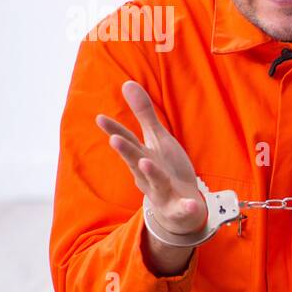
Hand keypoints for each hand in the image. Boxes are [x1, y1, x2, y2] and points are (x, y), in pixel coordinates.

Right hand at [96, 80, 205, 234]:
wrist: (178, 208)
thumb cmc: (165, 169)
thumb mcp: (157, 140)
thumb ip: (144, 114)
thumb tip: (127, 83)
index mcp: (142, 157)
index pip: (128, 142)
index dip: (115, 131)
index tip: (99, 118)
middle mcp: (148, 175)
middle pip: (136, 161)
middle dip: (126, 151)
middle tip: (114, 139)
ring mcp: (163, 192)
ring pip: (156, 183)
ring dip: (151, 173)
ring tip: (145, 161)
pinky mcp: (179, 208)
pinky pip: (183, 208)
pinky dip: (186, 207)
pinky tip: (192, 204)